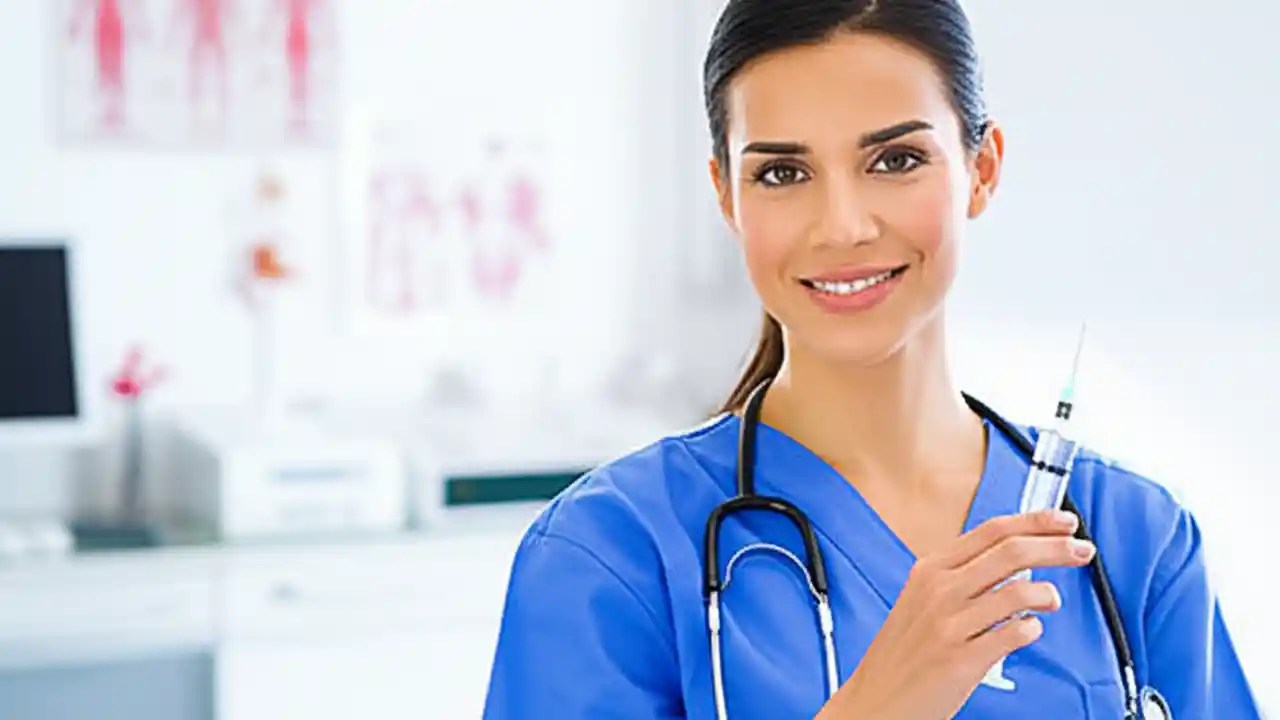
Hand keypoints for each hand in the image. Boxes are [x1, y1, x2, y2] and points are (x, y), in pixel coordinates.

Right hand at [815, 510, 1095, 719]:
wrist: (875, 700)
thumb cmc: (904, 652)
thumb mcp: (921, 600)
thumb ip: (962, 577)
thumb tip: (1018, 561)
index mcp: (930, 569)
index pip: (992, 531)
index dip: (1035, 522)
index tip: (1064, 521)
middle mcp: (939, 590)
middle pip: (1012, 553)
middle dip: (1056, 548)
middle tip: (1082, 550)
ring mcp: (949, 625)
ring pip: (1018, 592)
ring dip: (1048, 593)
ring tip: (1053, 600)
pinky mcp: (962, 660)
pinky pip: (1014, 634)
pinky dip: (1031, 629)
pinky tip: (1028, 630)